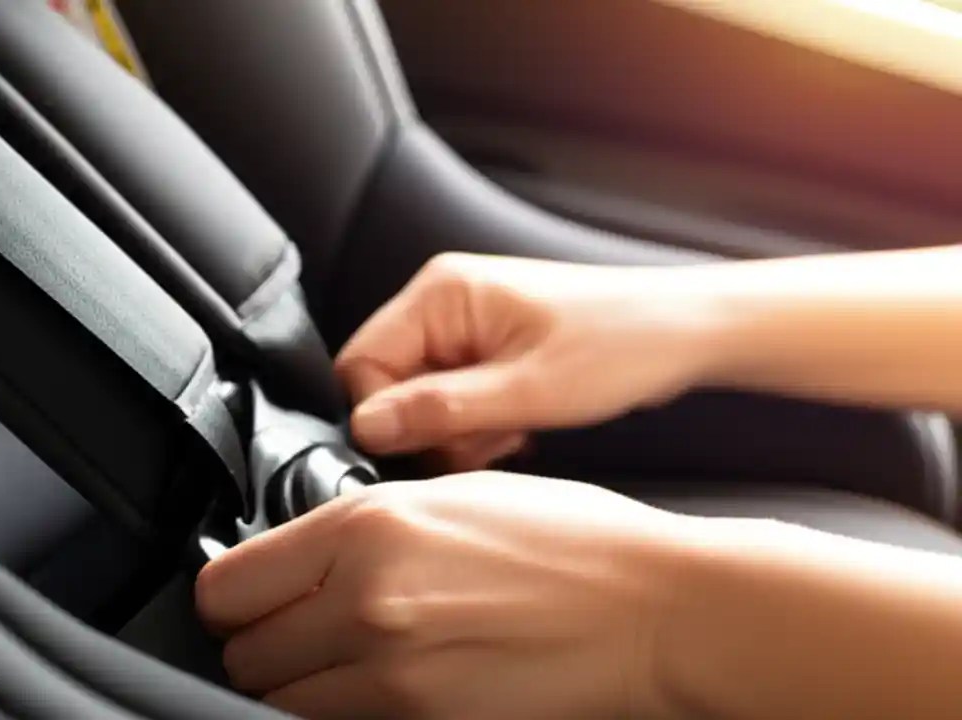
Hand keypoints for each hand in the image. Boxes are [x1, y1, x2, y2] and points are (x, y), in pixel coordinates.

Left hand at [196, 473, 693, 719]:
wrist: (653, 612)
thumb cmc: (568, 543)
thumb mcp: (448, 496)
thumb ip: (355, 526)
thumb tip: (292, 555)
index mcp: (369, 531)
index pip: (228, 587)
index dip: (230, 594)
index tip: (246, 596)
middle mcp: (368, 606)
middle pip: (246, 655)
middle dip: (262, 643)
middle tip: (300, 627)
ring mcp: (395, 681)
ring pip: (282, 703)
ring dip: (300, 684)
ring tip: (346, 658)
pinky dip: (343, 711)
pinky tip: (381, 683)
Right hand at [335, 253, 723, 469]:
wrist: (685, 332)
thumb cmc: (622, 344)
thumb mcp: (527, 391)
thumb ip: (439, 410)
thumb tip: (368, 427)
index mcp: (441, 293)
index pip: (361, 364)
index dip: (385, 417)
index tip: (428, 448)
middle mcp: (443, 302)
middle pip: (386, 384)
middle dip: (428, 427)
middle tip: (482, 441)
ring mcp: (464, 327)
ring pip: (418, 399)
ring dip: (456, 431)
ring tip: (510, 431)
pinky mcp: (484, 351)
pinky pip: (450, 399)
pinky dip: (476, 425)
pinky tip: (516, 427)